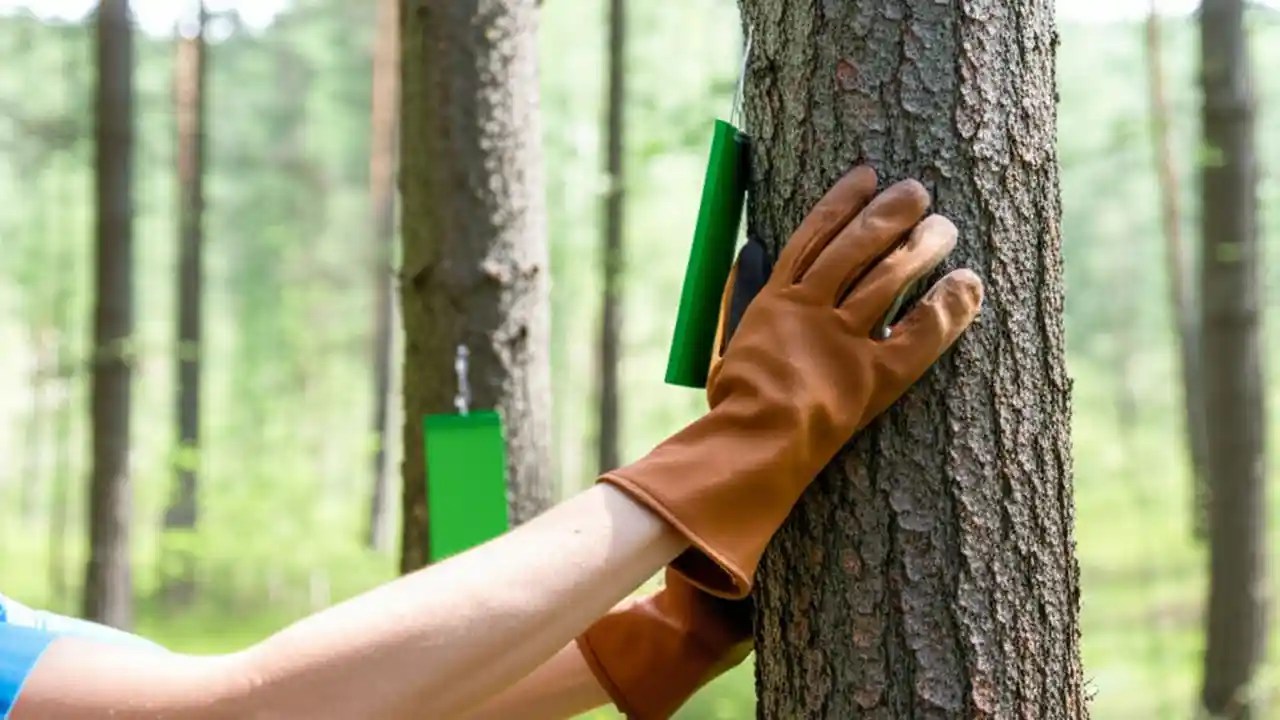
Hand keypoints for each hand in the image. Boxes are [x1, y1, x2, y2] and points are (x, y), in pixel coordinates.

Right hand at [600, 165, 983, 598]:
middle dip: (890, 212)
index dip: (842, 200)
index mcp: (776, 298)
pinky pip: (920, 332)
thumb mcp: (727, 339)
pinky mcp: (876, 375)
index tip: (866, 174)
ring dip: (921, 245)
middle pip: (858, 246)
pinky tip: (965, 282)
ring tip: (945, 226)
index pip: (814, 234)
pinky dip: (946, 305)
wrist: (752, 444)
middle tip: (917, 190)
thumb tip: (753, 246)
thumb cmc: (735, 400)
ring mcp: (846, 339)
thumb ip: (742, 292)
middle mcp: (813, 308)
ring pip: (890, 278)